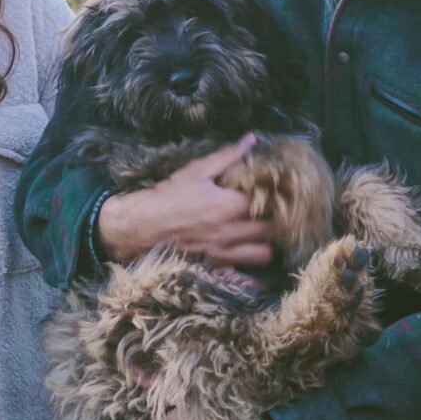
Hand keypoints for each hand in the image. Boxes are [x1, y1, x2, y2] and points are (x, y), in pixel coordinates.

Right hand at [96, 137, 274, 267]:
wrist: (138, 227)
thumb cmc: (166, 197)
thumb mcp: (196, 171)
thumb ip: (227, 156)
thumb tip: (251, 139)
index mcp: (229, 205)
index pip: (270, 202)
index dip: (279, 196)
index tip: (282, 192)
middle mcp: (230, 232)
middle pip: (272, 230)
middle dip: (278, 221)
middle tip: (276, 213)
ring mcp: (224, 253)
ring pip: (263, 255)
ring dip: (267, 245)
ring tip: (263, 235)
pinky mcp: (214, 269)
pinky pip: (243, 280)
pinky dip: (252, 276)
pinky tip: (250, 264)